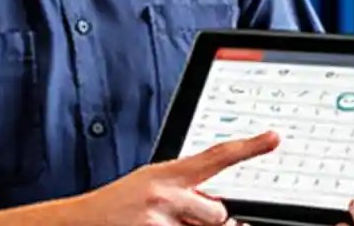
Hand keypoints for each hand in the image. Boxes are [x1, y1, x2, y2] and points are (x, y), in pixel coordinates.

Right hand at [74, 131, 279, 225]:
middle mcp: (164, 194)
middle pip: (218, 214)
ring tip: (162, 225)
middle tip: (178, 221)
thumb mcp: (147, 188)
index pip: (214, 156)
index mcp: (164, 174)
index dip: (248, 147)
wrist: (79, 222)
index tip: (274, 138)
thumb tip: (221, 213)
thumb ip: (184, 193)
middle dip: (206, 223)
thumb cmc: (117, 208)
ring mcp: (160, 220)